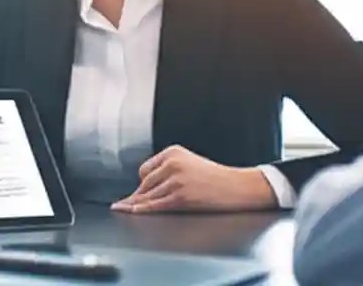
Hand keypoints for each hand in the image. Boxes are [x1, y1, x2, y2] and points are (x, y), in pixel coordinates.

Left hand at [111, 145, 276, 213]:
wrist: (237, 186)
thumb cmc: (216, 178)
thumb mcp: (189, 163)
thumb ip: (169, 170)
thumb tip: (147, 186)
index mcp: (172, 152)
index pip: (145, 169)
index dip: (142, 183)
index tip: (135, 192)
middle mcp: (172, 164)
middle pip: (144, 183)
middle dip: (138, 195)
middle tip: (126, 204)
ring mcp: (176, 180)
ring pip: (148, 195)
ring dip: (136, 204)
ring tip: (125, 209)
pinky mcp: (180, 196)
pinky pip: (155, 205)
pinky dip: (142, 209)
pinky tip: (133, 211)